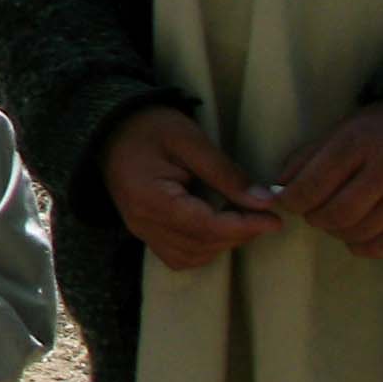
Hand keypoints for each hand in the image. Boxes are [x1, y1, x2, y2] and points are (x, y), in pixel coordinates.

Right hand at [100, 105, 280, 269]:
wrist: (107, 126)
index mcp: (151, 199)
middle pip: (201, 246)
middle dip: (237, 233)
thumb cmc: (148, 125)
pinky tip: (215, 226)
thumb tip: (264, 202)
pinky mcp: (143, 231)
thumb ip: (225, 173)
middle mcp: (143, 223)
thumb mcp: (189, 139)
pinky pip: (178, 255)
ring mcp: (140, 230)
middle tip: (261, 212)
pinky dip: (203, 248)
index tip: (275, 219)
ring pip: (191, 256)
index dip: (244, 226)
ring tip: (239, 217)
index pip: (206, 227)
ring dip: (221, 243)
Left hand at [273, 104, 382, 256]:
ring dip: (337, 232)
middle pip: (337, 213)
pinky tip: (355, 237)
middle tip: (311, 212)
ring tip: (334, 221)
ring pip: (360, 232)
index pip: (314, 183)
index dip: (291, 200)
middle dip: (314, 218)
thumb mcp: (344, 128)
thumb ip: (310, 155)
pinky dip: (362, 247)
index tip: (284, 202)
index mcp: (359, 141)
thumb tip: (280, 186)